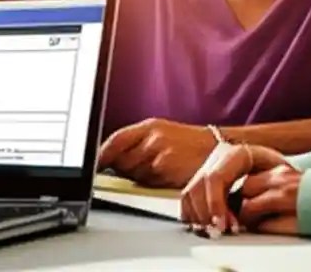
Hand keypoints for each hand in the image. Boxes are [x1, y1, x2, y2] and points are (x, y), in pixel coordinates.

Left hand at [96, 118, 216, 188]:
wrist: (216, 149)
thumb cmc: (188, 143)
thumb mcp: (162, 132)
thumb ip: (137, 142)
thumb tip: (110, 158)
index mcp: (150, 126)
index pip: (115, 140)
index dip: (101, 154)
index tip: (93, 163)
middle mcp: (153, 139)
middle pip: (121, 161)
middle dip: (122, 168)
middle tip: (136, 168)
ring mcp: (160, 156)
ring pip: (133, 174)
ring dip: (138, 177)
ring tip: (157, 169)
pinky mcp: (167, 173)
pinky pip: (148, 184)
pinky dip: (151, 185)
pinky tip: (164, 177)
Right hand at [180, 142, 297, 235]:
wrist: (269, 163)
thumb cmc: (277, 170)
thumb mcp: (279, 171)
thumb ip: (267, 187)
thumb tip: (259, 204)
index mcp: (235, 154)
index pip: (215, 178)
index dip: (215, 203)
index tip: (222, 225)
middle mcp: (216, 159)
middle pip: (198, 187)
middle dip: (206, 214)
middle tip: (219, 233)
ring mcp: (207, 169)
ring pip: (190, 193)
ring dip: (198, 217)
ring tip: (215, 232)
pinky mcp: (201, 181)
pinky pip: (188, 199)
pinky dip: (192, 216)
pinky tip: (205, 227)